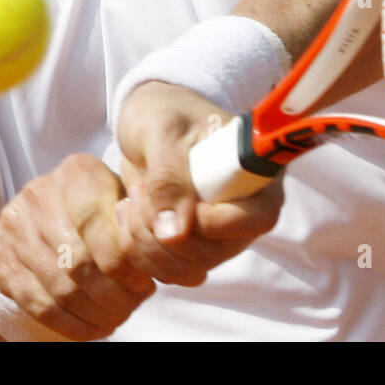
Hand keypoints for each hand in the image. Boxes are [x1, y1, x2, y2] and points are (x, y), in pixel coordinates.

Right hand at [0, 153, 155, 340]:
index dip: (123, 262)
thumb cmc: (94, 209)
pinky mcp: (1, 262)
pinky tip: (95, 326)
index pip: (96, 224)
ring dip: (96, 312)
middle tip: (133, 304)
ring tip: (118, 315)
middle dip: (113, 294)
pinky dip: (73, 324)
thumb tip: (166, 242)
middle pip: (78, 261)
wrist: (34, 218)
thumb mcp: (118, 197)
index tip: (144, 283)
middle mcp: (39, 196)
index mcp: (76, 173)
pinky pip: (40, 305)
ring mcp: (14, 229)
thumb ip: (138, 215)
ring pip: (60, 288)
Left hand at [116, 81, 283, 286]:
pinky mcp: (190, 251)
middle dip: (163, 229)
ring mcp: (218, 238)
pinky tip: (128, 213)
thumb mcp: (163, 131)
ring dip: (145, 240)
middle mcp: (243, 214)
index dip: (213, 221)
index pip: (256, 219)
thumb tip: (175, 233)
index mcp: (256, 177)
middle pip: (213, 253)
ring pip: (185, 269)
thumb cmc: (166, 113)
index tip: (176, 196)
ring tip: (132, 198)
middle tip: (141, 188)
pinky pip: (165, 272)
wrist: (149, 122)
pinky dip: (136, 250)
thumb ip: (169, 176)